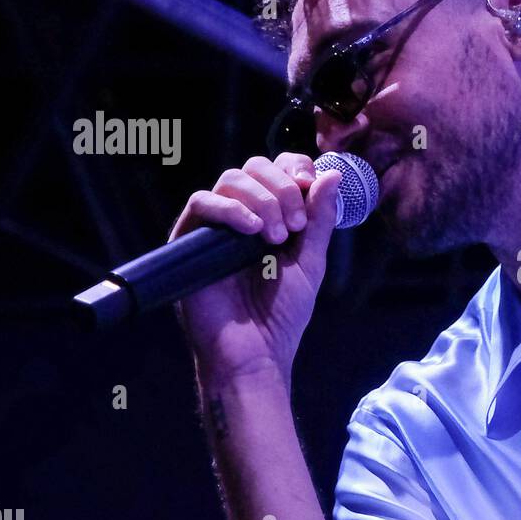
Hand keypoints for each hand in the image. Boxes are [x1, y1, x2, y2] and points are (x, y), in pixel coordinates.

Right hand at [168, 152, 342, 382]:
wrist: (255, 352)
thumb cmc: (281, 314)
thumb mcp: (310, 261)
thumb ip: (320, 220)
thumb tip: (332, 175)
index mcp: (270, 217)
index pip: (277, 168)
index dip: (294, 168)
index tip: (310, 187)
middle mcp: (240, 216)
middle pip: (254, 167)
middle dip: (282, 187)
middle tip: (295, 225)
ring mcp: (214, 227)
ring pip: (230, 179)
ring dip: (262, 200)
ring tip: (275, 237)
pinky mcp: (188, 241)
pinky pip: (201, 203)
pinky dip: (231, 210)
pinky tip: (252, 232)